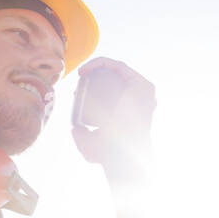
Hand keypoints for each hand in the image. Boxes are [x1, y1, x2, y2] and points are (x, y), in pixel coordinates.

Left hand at [71, 57, 156, 171]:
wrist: (118, 154)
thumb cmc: (106, 154)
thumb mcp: (90, 146)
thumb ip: (83, 139)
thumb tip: (75, 129)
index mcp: (133, 111)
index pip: (113, 91)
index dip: (93, 86)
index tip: (76, 92)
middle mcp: (142, 99)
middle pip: (114, 79)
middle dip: (93, 77)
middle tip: (77, 85)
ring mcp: (143, 91)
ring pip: (115, 70)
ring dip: (95, 67)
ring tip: (80, 74)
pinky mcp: (141, 84)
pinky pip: (118, 66)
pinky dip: (100, 63)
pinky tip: (84, 70)